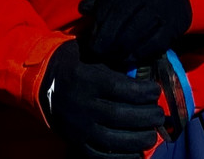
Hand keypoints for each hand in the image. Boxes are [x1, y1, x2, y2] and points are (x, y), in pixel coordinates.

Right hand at [41, 40, 164, 158]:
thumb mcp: (94, 54)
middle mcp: (81, 105)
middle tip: (159, 115)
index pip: (119, 88)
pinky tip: (136, 152)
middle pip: (119, 115)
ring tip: (152, 135)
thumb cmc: (76, 64)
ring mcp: (77, 127)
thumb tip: (148, 73)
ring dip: (137, 139)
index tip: (156, 90)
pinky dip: (121, 157)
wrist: (44, 83)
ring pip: (111, 139)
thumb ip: (117, 64)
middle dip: (145, 117)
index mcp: (85, 80)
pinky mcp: (75, 143)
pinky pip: (99, 155)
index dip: (142, 91)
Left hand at [77, 0, 191, 66]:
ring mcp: (165, 7)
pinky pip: (154, 43)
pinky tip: (127, 58)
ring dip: (119, 47)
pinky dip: (137, 53)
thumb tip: (83, 9)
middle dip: (106, 34)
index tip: (92, 32)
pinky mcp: (176, 25)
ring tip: (109, 56)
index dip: (99, 15)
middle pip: (122, 13)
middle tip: (96, 50)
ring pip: (137, 29)